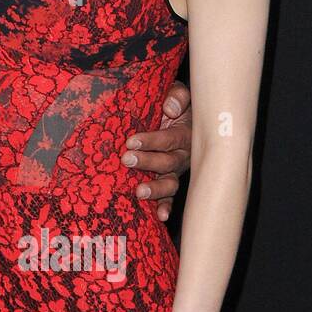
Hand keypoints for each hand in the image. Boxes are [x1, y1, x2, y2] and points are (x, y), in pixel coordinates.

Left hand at [123, 80, 190, 220]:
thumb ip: (178, 96)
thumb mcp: (179, 95)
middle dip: (147, 162)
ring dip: (156, 189)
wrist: (178, 116)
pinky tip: (159, 216)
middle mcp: (183, 155)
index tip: (131, 141)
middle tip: (127, 159)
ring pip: (170, 183)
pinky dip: (166, 207)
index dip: (152, 140)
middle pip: (168, 162)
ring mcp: (176, 172)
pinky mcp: (170, 184)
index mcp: (185, 134)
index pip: (170, 138)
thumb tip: (170, 108)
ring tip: (139, 192)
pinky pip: (170, 198)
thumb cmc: (175, 106)